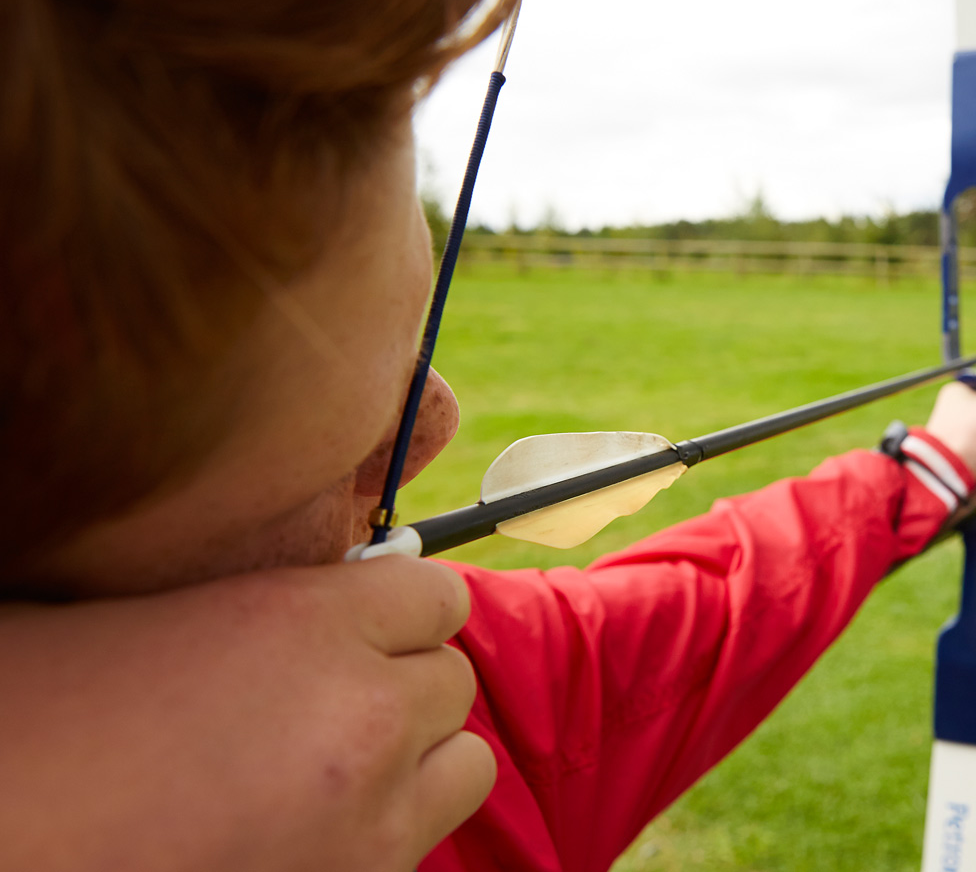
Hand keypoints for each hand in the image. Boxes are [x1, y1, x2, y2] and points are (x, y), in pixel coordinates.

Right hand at [0, 557, 492, 871]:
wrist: (1, 850)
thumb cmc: (32, 727)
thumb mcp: (130, 617)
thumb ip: (251, 602)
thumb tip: (312, 604)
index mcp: (304, 623)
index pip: (436, 594)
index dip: (397, 610)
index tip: (366, 628)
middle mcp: (363, 716)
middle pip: (451, 681)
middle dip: (401, 687)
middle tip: (331, 707)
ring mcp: (371, 820)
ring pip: (464, 767)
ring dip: (417, 763)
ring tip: (337, 774)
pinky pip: (419, 845)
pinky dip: (383, 835)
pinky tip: (305, 834)